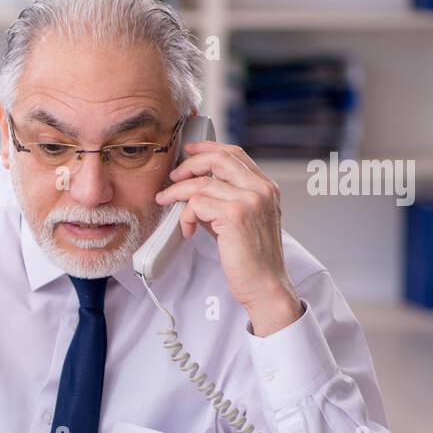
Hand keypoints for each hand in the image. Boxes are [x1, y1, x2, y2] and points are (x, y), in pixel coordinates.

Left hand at [155, 140, 302, 335]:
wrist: (265, 285)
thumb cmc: (251, 257)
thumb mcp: (240, 220)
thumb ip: (222, 200)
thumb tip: (192, 189)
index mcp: (265, 187)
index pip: (235, 153)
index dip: (208, 148)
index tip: (189, 151)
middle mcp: (261, 189)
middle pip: (219, 158)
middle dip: (189, 164)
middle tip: (172, 177)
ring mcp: (250, 200)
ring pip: (201, 182)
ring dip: (177, 193)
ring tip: (167, 202)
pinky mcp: (235, 215)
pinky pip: (196, 204)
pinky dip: (185, 216)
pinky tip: (187, 230)